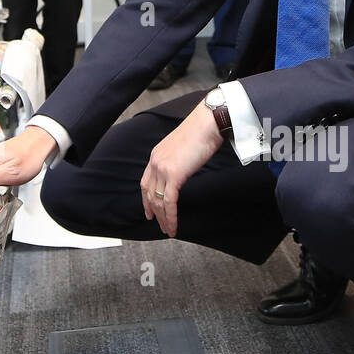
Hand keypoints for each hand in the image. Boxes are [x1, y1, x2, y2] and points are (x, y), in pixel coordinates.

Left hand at [140, 100, 221, 237]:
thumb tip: (182, 172)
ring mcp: (162, 168)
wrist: (207, 124)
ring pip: (158, 201)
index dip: (146, 199)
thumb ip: (177, 161)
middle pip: (150, 194)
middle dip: (155, 213)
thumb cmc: (201, 133)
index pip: (146, 182)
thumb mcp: (183, 148)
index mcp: (156, 155)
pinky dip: (170, 216)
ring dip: (163, 218)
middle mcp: (155, 162)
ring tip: (168, 230)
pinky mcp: (173, 175)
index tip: (149, 211)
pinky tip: (174, 225)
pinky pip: (169, 202)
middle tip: (160, 226)